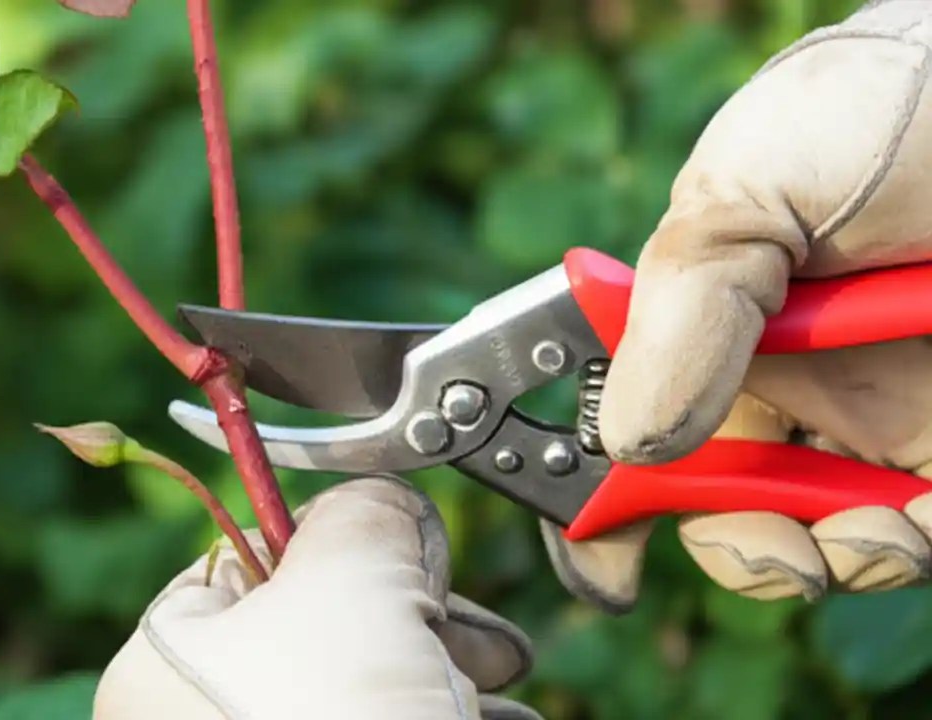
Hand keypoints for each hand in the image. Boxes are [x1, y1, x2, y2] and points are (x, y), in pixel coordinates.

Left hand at [93, 477, 540, 719]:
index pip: (249, 563)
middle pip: (322, 635)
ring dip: (446, 685)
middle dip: (418, 626)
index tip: (409, 561)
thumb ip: (365, 515)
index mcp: (167, 661)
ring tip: (490, 699)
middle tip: (476, 643)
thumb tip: (384, 509)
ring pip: (368, 696)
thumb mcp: (352, 583)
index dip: (341, 551)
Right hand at [544, 0, 931, 612]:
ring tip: (868, 533)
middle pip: (725, 510)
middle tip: (773, 552)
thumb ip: (679, 316)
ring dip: (833, 561)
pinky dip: (914, 546)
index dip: (607, 508)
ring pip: (828, 541)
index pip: (631, 434)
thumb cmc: (870, 116)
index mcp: (700, 331)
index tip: (609, 568)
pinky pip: (922, 529)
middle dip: (738, 553)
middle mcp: (782, 381)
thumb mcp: (742, 195)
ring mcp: (876, 411)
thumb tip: (630, 444)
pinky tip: (920, 518)